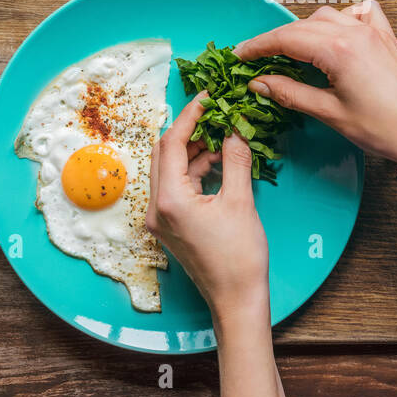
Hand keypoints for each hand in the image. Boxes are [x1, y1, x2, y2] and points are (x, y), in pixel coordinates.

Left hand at [147, 93, 269, 322]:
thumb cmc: (239, 257)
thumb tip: (235, 127)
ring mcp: (160, 218)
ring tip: (222, 136)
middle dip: (187, 130)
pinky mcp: (170, 225)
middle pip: (162, 152)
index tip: (209, 97)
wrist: (236, 300)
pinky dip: (193, 170)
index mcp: (170, 200)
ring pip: (169, 169)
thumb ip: (234, 159)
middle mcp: (156, 208)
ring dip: (192, 150)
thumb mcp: (240, 201)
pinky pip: (176, 186)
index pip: (171, 143)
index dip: (190, 115)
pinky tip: (217, 162)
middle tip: (215, 114)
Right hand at [235, 0, 396, 174]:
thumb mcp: (330, 113)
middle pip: (302, 26)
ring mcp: (374, 31)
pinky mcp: (387, 38)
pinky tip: (335, 33)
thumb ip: (291, 93)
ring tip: (290, 52)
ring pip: (328, 17)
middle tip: (256, 58)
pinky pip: (359, 13)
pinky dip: (342, 18)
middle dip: (276, 39)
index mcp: (339, 49)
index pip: (286, 38)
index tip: (239, 55)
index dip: (258, 46)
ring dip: (305, 29)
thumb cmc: (383, 129)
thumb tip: (260, 83)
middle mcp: (356, 32)